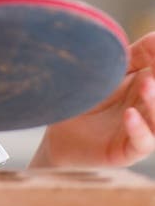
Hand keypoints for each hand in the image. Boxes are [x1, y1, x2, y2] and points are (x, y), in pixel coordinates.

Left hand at [33, 31, 154, 167]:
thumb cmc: (88, 96)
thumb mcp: (111, 71)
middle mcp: (149, 107)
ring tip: (146, 86)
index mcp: (147, 84)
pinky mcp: (128, 150)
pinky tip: (129, 114)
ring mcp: (141, 130)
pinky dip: (139, 129)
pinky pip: (141, 142)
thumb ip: (135, 55)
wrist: (59, 127)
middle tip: (153, 73)